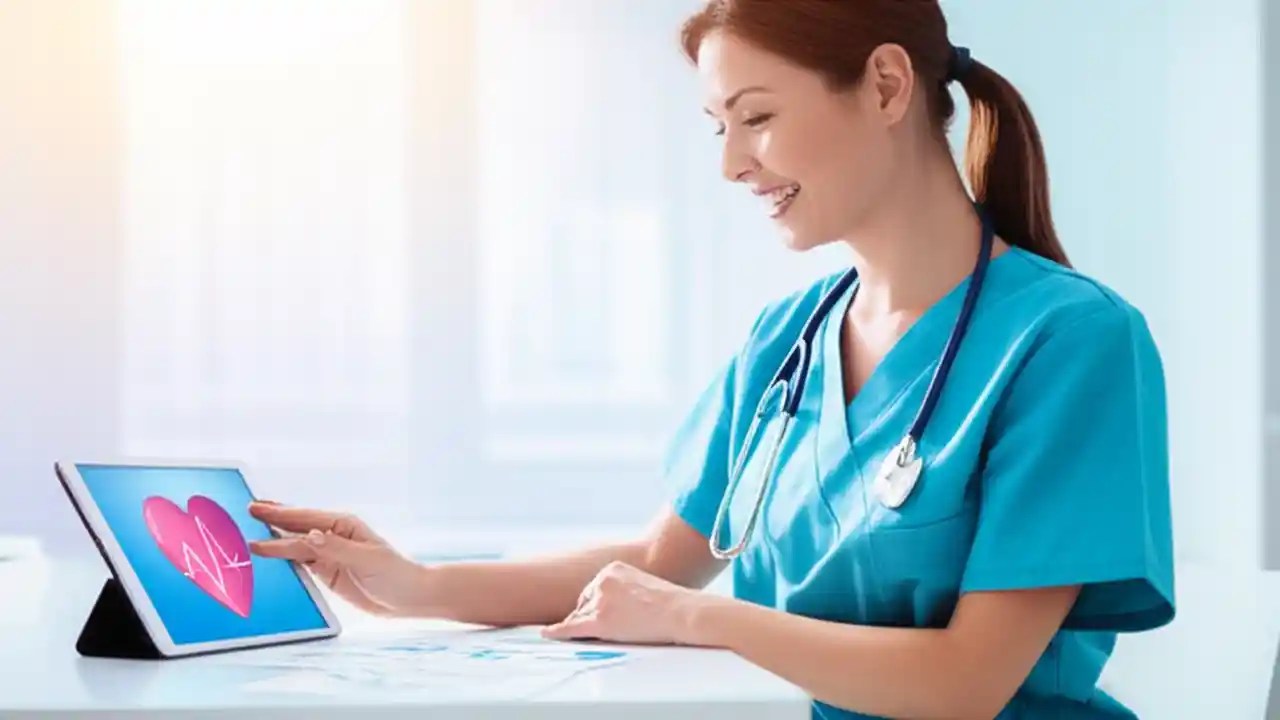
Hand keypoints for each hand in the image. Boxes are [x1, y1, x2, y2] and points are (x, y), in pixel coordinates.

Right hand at [248, 501, 426, 617]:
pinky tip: (267, 556)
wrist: (409, 598)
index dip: (280, 514)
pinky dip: (282, 559)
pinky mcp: (326, 572)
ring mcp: (328, 554)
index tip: (257, 510)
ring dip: (273, 539)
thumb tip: (309, 535)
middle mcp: (333, 536)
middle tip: (246, 510)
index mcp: (344, 525)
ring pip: (294, 544)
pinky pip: (299, 563)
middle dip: (272, 518)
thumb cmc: (396, 574)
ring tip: (247, 534)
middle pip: (297, 526)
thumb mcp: (367, 559)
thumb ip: (336, 549)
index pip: (306, 519)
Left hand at [540, 561, 714, 644]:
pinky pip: (571, 628)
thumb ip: (623, 589)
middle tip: (618, 624)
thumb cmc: (670, 603)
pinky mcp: (599, 620)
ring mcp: (600, 601)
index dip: (600, 605)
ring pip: (581, 617)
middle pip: (584, 603)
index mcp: (613, 568)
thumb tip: (613, 606)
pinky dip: (558, 631)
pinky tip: (548, 633)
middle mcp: (602, 581)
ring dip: (589, 626)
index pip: (594, 589)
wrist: (681, 612)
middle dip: (592, 615)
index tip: (611, 612)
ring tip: (617, 630)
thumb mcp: (643, 584)